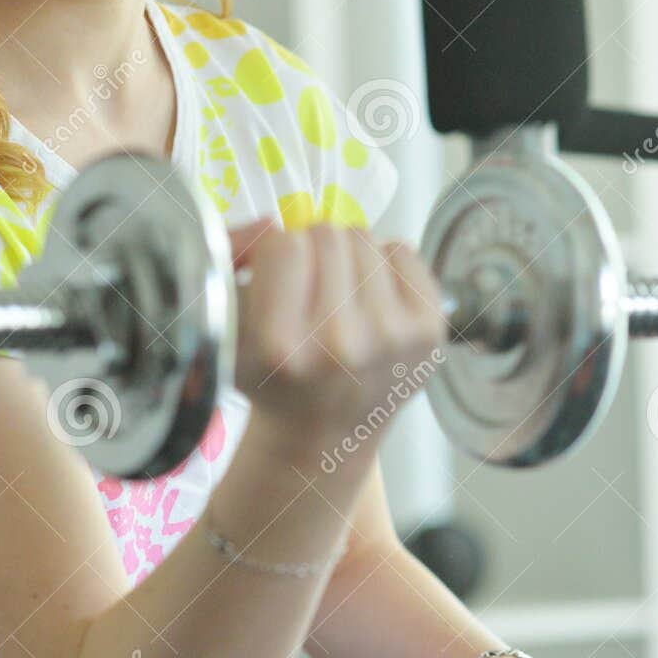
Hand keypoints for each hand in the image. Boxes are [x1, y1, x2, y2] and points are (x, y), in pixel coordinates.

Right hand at [225, 217, 447, 445]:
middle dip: (312, 250)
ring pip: (365, 238)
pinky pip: (403, 250)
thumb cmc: (271, 378)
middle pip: (327, 234)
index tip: (275, 277)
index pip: (283, 244)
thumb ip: (233, 265)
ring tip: (339, 296)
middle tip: (309, 288)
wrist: (324, 437)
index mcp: (281, 348)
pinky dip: (384, 264)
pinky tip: (371, 301)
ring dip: (347, 257)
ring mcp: (392, 338)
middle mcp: (340, 345)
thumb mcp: (228, 331)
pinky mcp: (429, 331)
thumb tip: (271, 221)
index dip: (274, 252)